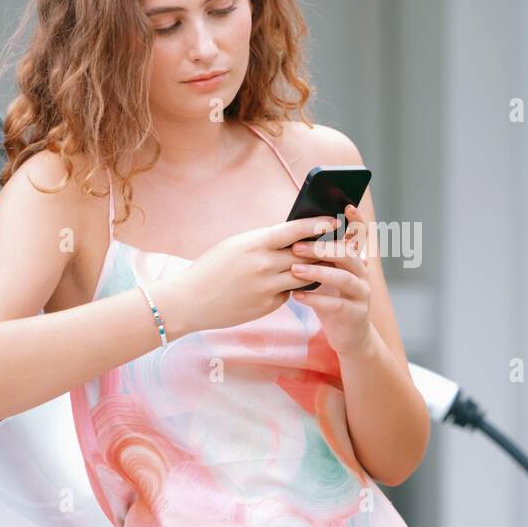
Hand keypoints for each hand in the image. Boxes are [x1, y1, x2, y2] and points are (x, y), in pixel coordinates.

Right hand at [162, 214, 338, 334]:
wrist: (189, 301)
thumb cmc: (210, 268)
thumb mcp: (235, 245)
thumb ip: (263, 241)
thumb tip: (289, 237)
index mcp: (255, 243)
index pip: (295, 230)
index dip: (317, 224)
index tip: (332, 220)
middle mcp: (264, 265)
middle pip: (306, 254)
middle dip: (323, 249)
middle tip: (338, 242)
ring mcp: (267, 287)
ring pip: (304, 276)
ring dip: (315, 270)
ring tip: (326, 263)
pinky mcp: (267, 305)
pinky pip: (290, 294)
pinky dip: (293, 287)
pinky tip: (296, 283)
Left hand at [289, 202, 373, 356]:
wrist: (349, 336)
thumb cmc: (332, 300)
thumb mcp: (327, 276)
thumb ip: (320, 258)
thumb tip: (299, 234)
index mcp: (355, 260)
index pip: (359, 235)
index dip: (356, 221)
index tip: (346, 206)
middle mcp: (362, 273)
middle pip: (347, 254)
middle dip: (322, 248)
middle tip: (297, 247)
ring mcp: (361, 294)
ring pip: (344, 278)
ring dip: (319, 272)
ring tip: (295, 269)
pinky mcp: (355, 314)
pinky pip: (336, 304)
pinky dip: (316, 299)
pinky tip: (297, 297)